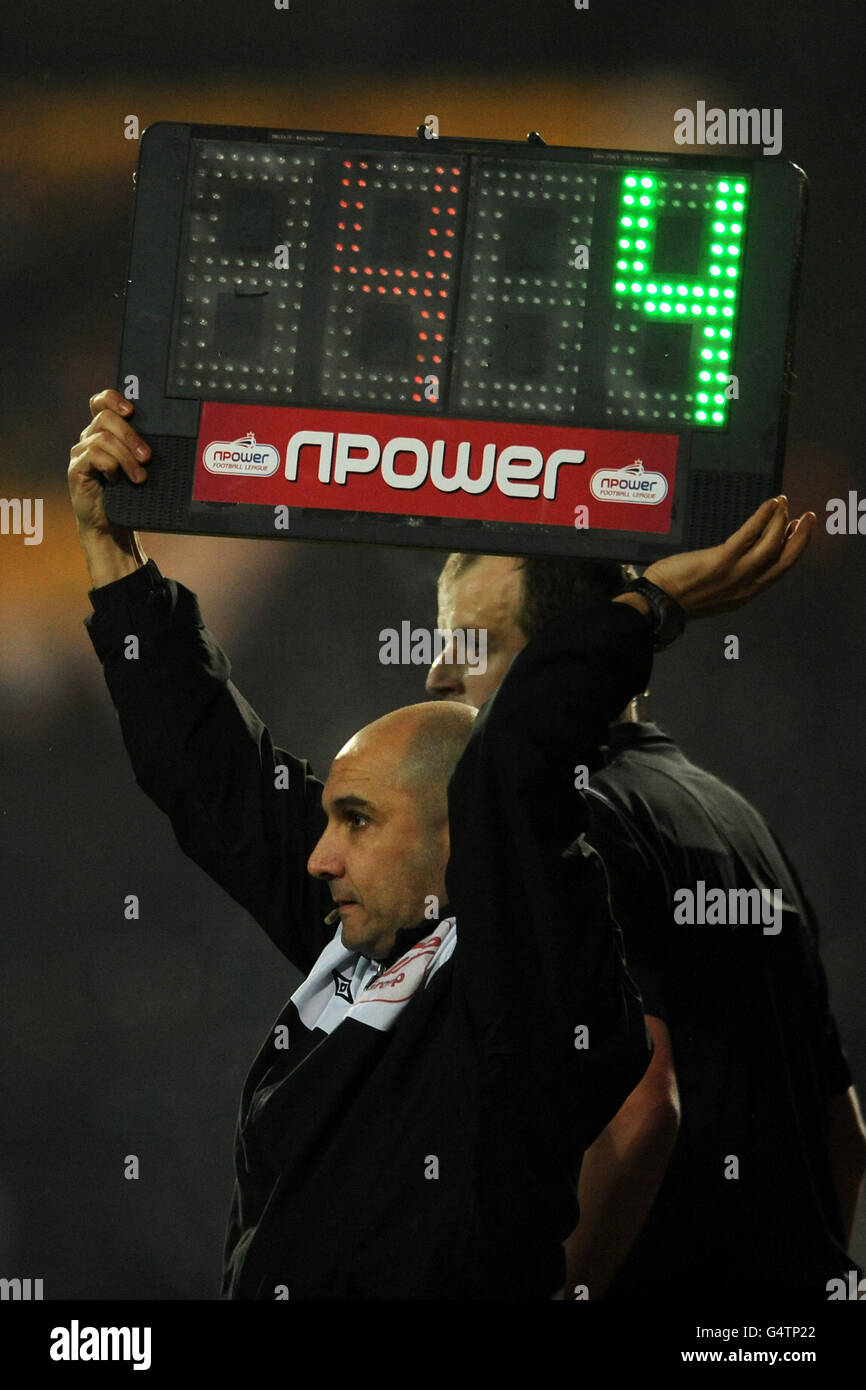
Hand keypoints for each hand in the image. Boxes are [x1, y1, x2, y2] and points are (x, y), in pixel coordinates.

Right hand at [67, 388, 149, 538]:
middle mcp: (89, 437)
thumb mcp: (139, 466)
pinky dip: (111, 466)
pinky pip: (94, 456)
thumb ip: (142, 448)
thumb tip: (169, 435)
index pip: (101, 402)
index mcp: (104, 431)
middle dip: (131, 436)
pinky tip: (117, 479)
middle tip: (147, 457)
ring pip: (103, 439)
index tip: (132, 411)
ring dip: (126, 457)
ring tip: (139, 477)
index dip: (113, 399)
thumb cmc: (128, 493)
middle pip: (106, 418)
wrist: (111, 524)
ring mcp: (81, 452)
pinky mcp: (76, 469)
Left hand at [641, 496, 814, 618]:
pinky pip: (749, 535)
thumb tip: (741, 559)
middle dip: (800, 536)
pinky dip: (763, 517)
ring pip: (772, 545)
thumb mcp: (716, 593)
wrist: (658, 603)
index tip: (799, 531)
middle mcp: (747, 586)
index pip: (780, 569)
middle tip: (808, 516)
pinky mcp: (722, 560)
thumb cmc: (679, 595)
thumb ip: (732, 580)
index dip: (794, 549)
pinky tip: (770, 504)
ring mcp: (736, 574)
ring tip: (783, 503)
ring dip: (781, 521)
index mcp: (747, 594)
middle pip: (785, 559)